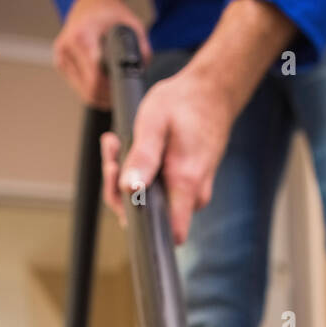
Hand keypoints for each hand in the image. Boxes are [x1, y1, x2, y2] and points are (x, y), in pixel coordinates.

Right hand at [53, 0, 150, 107]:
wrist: (92, 1)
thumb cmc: (111, 12)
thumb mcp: (132, 24)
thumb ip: (142, 47)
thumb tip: (143, 69)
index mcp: (83, 36)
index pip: (94, 78)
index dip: (110, 92)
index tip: (123, 94)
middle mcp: (68, 46)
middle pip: (89, 89)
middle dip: (107, 97)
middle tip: (121, 97)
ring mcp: (62, 55)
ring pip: (82, 92)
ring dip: (99, 96)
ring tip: (113, 92)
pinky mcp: (60, 61)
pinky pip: (77, 86)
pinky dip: (90, 90)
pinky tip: (102, 86)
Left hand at [101, 64, 234, 243]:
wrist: (211, 93)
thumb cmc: (185, 103)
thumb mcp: (155, 122)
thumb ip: (143, 156)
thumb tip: (130, 188)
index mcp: (186, 184)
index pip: (169, 233)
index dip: (139, 222)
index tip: (121, 188)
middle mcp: (193, 196)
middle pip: (151, 217)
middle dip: (122, 188)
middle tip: (113, 152)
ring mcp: (192, 193)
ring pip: (152, 203)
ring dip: (128, 178)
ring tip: (118, 143)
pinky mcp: (187, 186)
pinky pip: (159, 192)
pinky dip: (141, 175)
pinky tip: (133, 150)